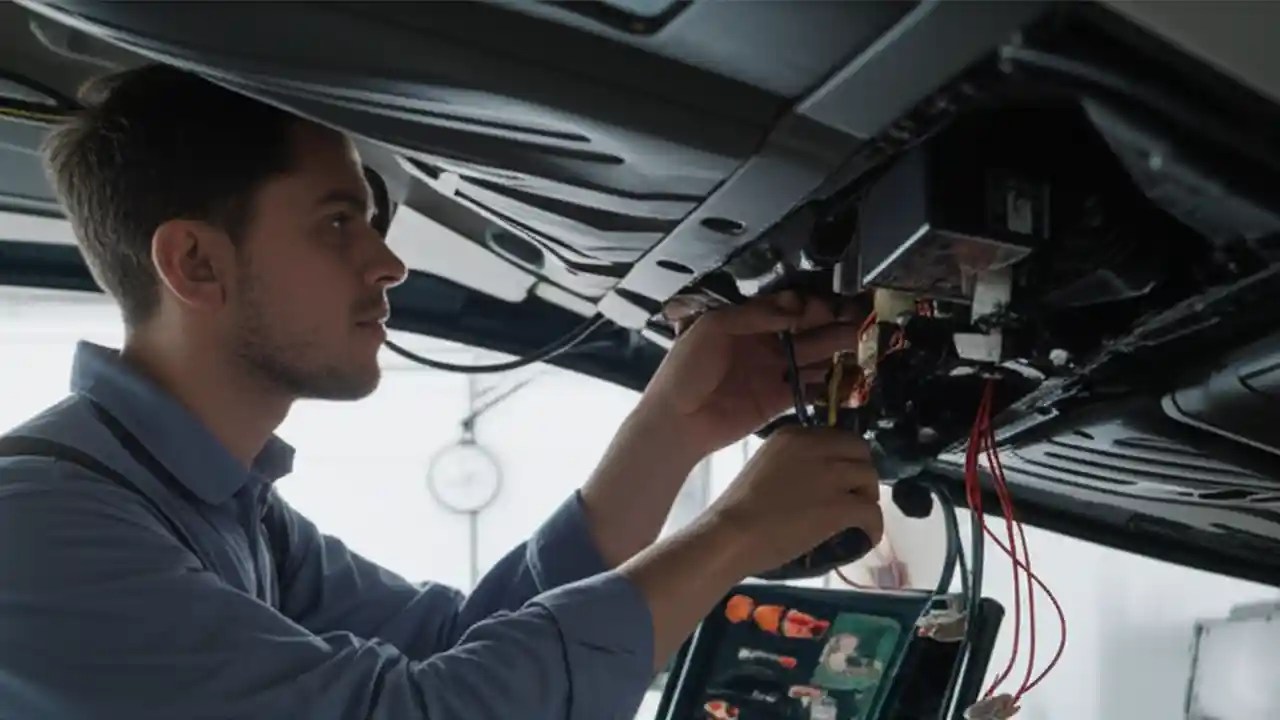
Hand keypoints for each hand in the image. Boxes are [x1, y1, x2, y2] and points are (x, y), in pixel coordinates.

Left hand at [638, 291, 864, 457]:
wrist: (676, 421)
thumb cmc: (684, 370)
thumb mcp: (712, 329)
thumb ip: (752, 315)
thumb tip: (795, 306)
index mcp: (747, 323)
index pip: (788, 309)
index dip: (812, 307)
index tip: (833, 307)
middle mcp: (764, 345)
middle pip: (806, 332)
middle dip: (833, 327)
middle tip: (861, 325)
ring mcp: (773, 372)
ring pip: (813, 359)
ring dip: (837, 353)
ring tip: (862, 347)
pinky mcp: (778, 400)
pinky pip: (809, 389)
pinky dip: (828, 385)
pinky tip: (848, 377)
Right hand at [703, 425, 883, 578]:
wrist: (730, 535)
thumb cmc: (736, 510)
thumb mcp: (764, 466)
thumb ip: (793, 464)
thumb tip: (817, 482)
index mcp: (793, 434)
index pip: (836, 437)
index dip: (843, 459)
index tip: (840, 478)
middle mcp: (814, 446)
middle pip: (860, 450)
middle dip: (861, 473)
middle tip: (853, 496)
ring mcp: (829, 475)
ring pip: (869, 478)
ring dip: (867, 499)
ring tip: (856, 518)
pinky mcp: (838, 505)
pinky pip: (871, 512)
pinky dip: (873, 527)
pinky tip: (864, 538)